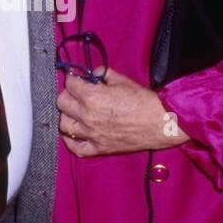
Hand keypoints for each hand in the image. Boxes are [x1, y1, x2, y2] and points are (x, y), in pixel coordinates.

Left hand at [57, 67, 189, 156]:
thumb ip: (103, 74)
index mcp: (91, 97)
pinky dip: (71, 141)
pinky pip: (76, 148)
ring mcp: (91, 134)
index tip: (77, 78)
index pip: (69, 84)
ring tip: (76, 112)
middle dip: (68, 94)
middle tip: (77, 93)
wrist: (160, 122)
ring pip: (64, 125)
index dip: (73, 78)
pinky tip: (75, 133)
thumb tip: (93, 74)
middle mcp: (87, 116)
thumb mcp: (122, 80)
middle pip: (61, 103)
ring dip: (68, 116)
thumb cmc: (143, 100)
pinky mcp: (99, 148)